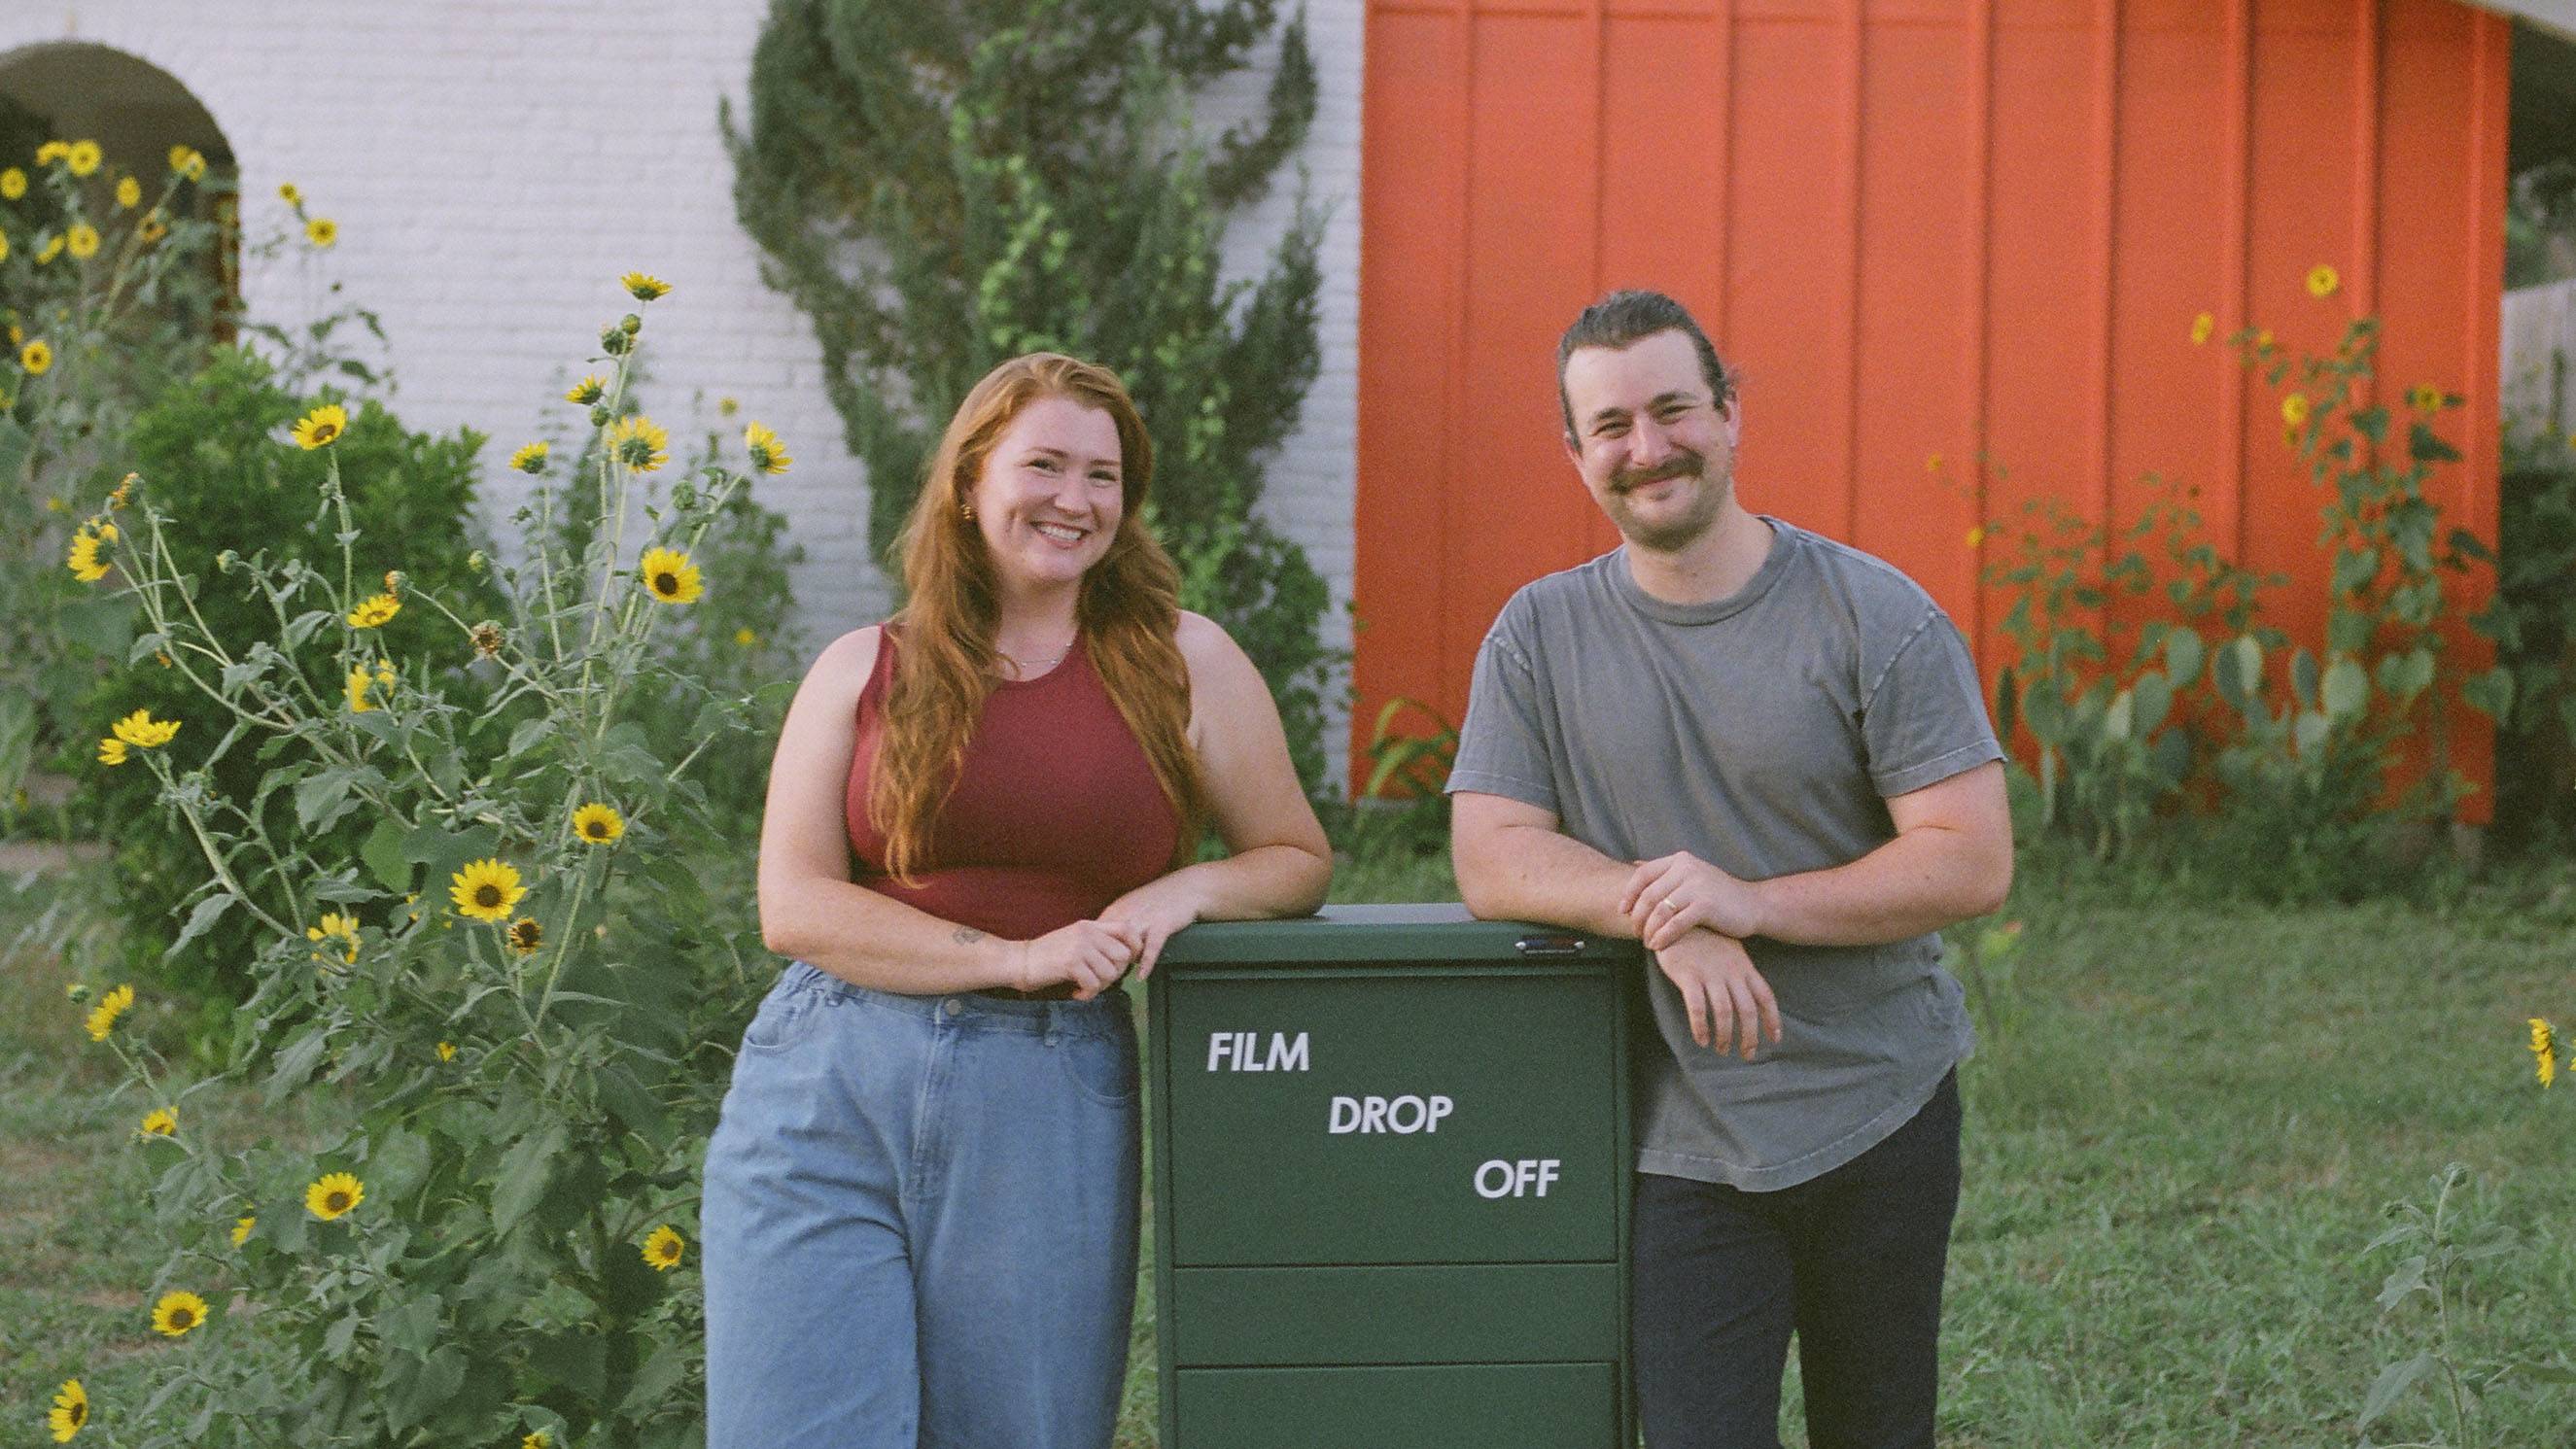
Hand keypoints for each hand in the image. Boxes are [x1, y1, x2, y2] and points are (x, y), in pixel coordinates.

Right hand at [1011, 919, 1139, 1000]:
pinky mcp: (1071, 963)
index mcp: (1090, 925)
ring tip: (1086, 987)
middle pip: (1123, 956)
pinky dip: (1087, 994)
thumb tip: (1125, 957)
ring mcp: (1079, 947)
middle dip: (1116, 974)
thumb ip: (1097, 942)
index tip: (1126, 963)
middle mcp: (1087, 933)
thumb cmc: (1048, 955)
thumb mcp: (1075, 940)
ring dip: (1100, 987)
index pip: (1127, 929)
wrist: (1020, 961)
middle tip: (1100, 980)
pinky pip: (1094, 985)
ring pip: (1110, 973)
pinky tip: (1076, 993)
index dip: (1135, 947)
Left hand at [1097, 873, 1209, 981]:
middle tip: (1100, 981)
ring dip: (1120, 965)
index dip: (1091, 954)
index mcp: (1116, 911)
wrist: (1186, 888)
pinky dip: (1145, 963)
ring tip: (1114, 982)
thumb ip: (1115, 924)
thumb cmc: (1157, 899)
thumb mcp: (1129, 907)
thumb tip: (1102, 944)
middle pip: (1107, 944)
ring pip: (1126, 947)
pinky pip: (1151, 948)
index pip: (1095, 936)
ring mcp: (1144, 920)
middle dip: (1102, 963)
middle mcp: (1126, 915)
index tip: (1090, 969)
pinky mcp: (1162, 925)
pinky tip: (1140, 977)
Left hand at [1623, 850, 1764, 949]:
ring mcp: (1697, 885)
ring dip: (1649, 930)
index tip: (1622, 912)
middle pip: (1648, 895)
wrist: (1754, 905)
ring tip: (1647, 942)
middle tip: (1636, 933)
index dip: (1628, 895)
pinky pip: (1675, 924)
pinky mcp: (1706, 905)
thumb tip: (1634, 864)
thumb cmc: (1718, 894)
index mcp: (1680, 860)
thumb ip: (1665, 872)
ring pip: (1659, 911)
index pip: (1643, 875)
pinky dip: (1663, 937)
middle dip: (1637, 917)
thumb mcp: (1692, 875)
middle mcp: (1687, 868)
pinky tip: (1658, 946)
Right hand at [1651, 928, 1781, 1059]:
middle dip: (1749, 1036)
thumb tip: (1750, 995)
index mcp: (1743, 967)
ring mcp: (1710, 973)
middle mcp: (1730, 972)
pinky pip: (1697, 1006)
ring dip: (1724, 1035)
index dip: (1772, 1019)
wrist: (1675, 916)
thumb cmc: (1703, 937)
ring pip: (1724, 1012)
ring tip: (1721, 1049)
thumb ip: (1739, 971)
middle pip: (1747, 1009)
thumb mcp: (1729, 950)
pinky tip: (1701, 1039)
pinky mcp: (1688, 975)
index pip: (1765, 996)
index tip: (1775, 1039)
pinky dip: (1700, 1026)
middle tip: (1746, 1054)